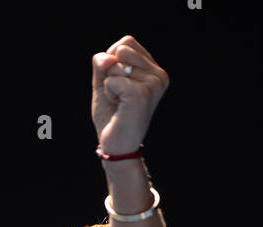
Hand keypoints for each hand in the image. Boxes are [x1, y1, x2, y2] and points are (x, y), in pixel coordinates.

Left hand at [91, 36, 168, 155]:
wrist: (117, 147)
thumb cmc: (112, 117)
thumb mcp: (104, 83)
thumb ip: (103, 63)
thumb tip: (107, 58)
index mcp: (155, 71)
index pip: (127, 42)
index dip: (113, 60)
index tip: (120, 86)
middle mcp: (159, 76)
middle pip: (122, 48)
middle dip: (111, 71)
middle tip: (119, 96)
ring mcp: (153, 84)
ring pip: (115, 63)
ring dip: (109, 84)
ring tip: (120, 103)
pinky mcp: (142, 94)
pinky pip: (111, 79)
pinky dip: (108, 93)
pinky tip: (119, 108)